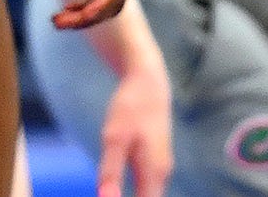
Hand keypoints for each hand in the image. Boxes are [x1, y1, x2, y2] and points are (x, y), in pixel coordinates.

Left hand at [96, 41, 172, 196]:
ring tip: (109, 194)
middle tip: (105, 195)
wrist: (148, 82)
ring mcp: (160, 168)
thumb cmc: (131, 108)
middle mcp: (161, 175)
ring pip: (147, 196)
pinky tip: (117, 192)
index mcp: (154, 174)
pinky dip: (134, 195)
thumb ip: (110, 172)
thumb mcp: (114, 138)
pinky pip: (146, 188)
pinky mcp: (155, 161)